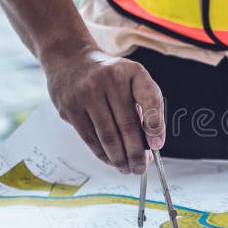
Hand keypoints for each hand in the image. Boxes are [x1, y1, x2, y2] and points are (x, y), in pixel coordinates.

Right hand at [44, 48, 164, 173]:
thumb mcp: (133, 79)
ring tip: (127, 168)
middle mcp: (110, 79)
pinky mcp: (70, 106)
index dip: (155, 126)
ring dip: (119, 158)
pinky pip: (90, 138)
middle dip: (136, 152)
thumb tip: (152, 144)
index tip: (157, 146)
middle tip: (141, 167)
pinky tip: (111, 159)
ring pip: (107, 136)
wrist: (70, 59)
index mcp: (132, 71)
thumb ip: (146, 106)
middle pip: (127, 125)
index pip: (149, 100)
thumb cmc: (109, 75)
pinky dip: (102, 153)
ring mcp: (87, 92)